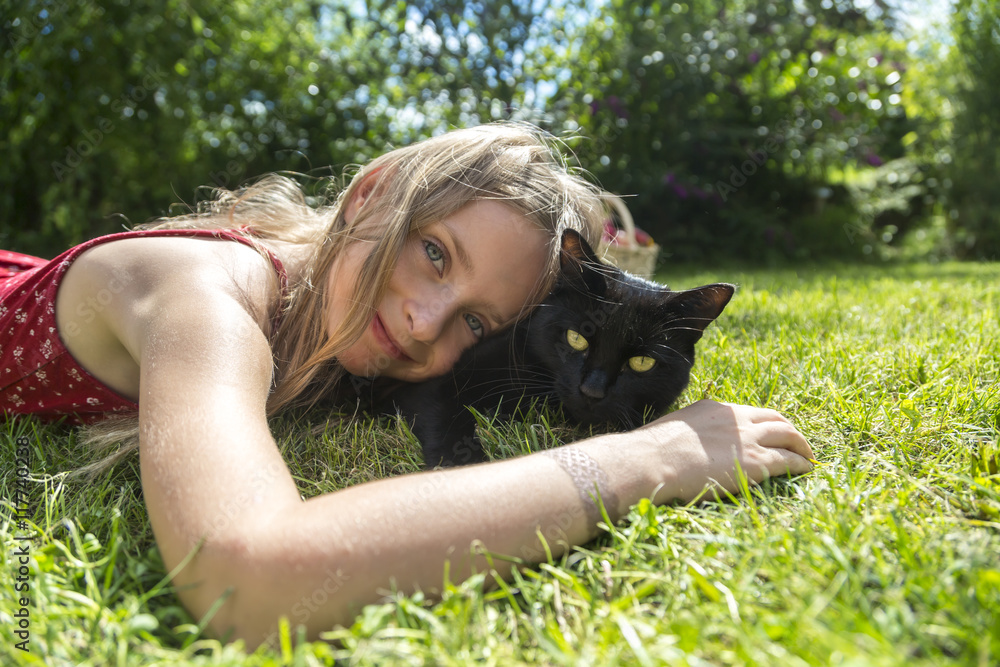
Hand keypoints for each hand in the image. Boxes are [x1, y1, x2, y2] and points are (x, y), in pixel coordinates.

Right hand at [632, 399, 813, 502]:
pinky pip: (789, 460)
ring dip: (802, 446)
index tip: (769, 433)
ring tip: (808, 457)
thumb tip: (685, 447)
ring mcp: (749, 439)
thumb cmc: (654, 453)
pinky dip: (802, 464)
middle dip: (789, 430)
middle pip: (776, 419)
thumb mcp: (675, 432)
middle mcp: (737, 419)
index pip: (750, 413)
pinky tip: (806, 470)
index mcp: (717, 409)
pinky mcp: (756, 462)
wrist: (653, 460)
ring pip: (789, 435)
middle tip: (796, 443)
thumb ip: (691, 435)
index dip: (764, 423)